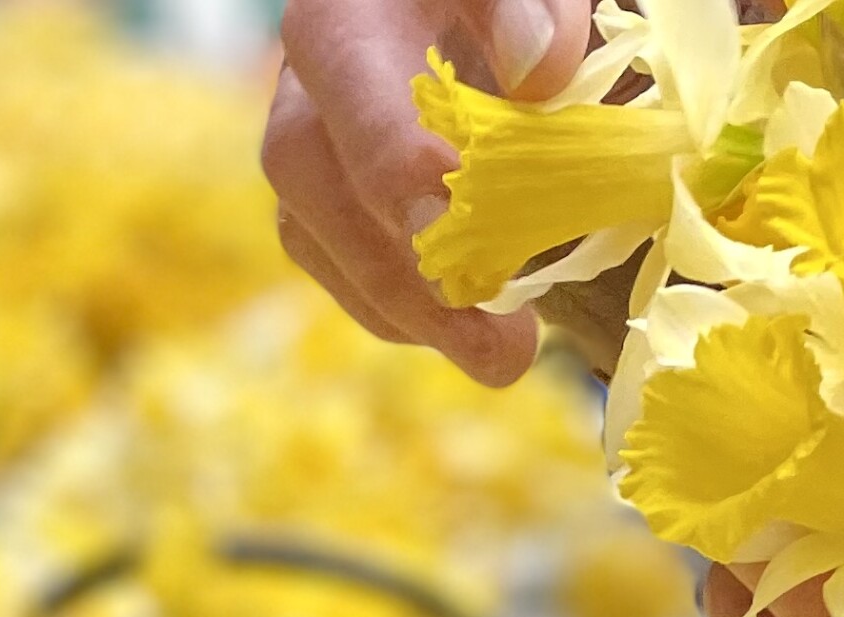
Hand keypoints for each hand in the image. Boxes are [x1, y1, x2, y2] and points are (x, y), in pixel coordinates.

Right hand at [261, 0, 593, 385]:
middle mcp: (303, 81)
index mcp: (345, 17)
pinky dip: (396, 308)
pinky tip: (465, 330)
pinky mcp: (323, 191)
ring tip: (496, 355)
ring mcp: (305, 139)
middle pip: (309, 179)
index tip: (450, 232)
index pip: (356, 95)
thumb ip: (527, 0)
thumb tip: (540, 68)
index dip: (396, 168)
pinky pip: (333, 260)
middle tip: (495, 344)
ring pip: (312, 234)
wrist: (445, 10)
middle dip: (397, 271)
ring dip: (400, 308)